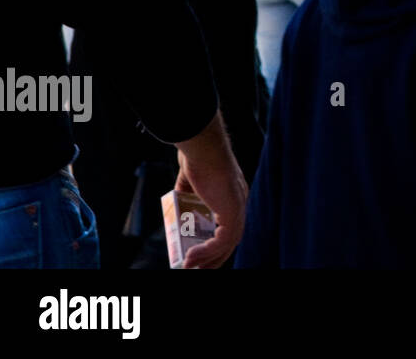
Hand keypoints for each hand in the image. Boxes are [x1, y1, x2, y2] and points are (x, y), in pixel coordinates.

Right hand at [173, 112, 247, 268]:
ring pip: (227, 243)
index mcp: (232, 194)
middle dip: (214, 256)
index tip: (200, 252)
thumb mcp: (189, 180)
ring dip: (208, 258)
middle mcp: (239, 202)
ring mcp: (238, 207)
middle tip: (197, 268)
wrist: (202, 147)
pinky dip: (207, 252)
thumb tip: (176, 207)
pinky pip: (221, 241)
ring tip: (189, 267)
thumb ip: (187, 194)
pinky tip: (191, 258)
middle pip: (230, 238)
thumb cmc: (196, 157)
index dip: (216, 241)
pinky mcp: (232, 211)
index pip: (229, 224)